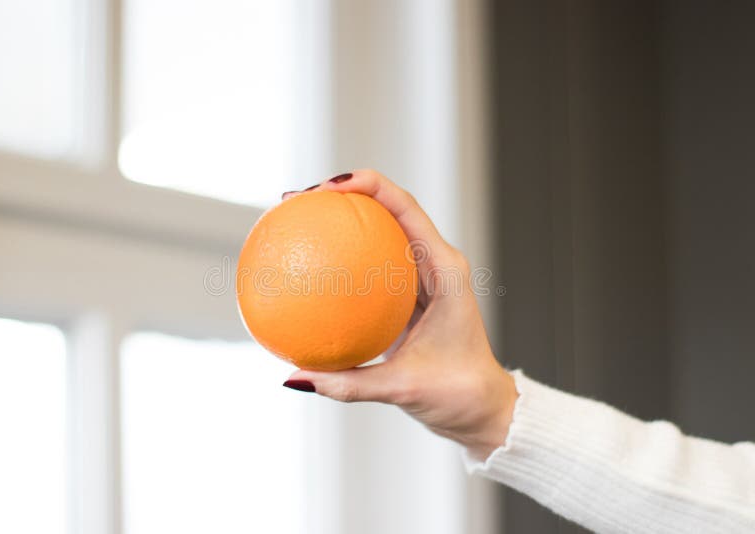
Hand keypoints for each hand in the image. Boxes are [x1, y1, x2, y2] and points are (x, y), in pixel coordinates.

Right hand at [282, 169, 516, 458]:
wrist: (482, 410)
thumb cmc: (458, 394)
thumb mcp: (405, 388)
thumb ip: (351, 383)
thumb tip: (296, 378)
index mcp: (445, 269)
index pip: (405, 209)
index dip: (368, 185)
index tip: (327, 188)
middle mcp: (433, 264)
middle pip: (386, 209)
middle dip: (342, 194)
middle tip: (296, 200)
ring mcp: (419, 278)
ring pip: (379, 233)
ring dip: (341, 221)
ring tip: (293, 220)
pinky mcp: (406, 296)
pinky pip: (370, 267)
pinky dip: (342, 260)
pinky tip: (307, 271)